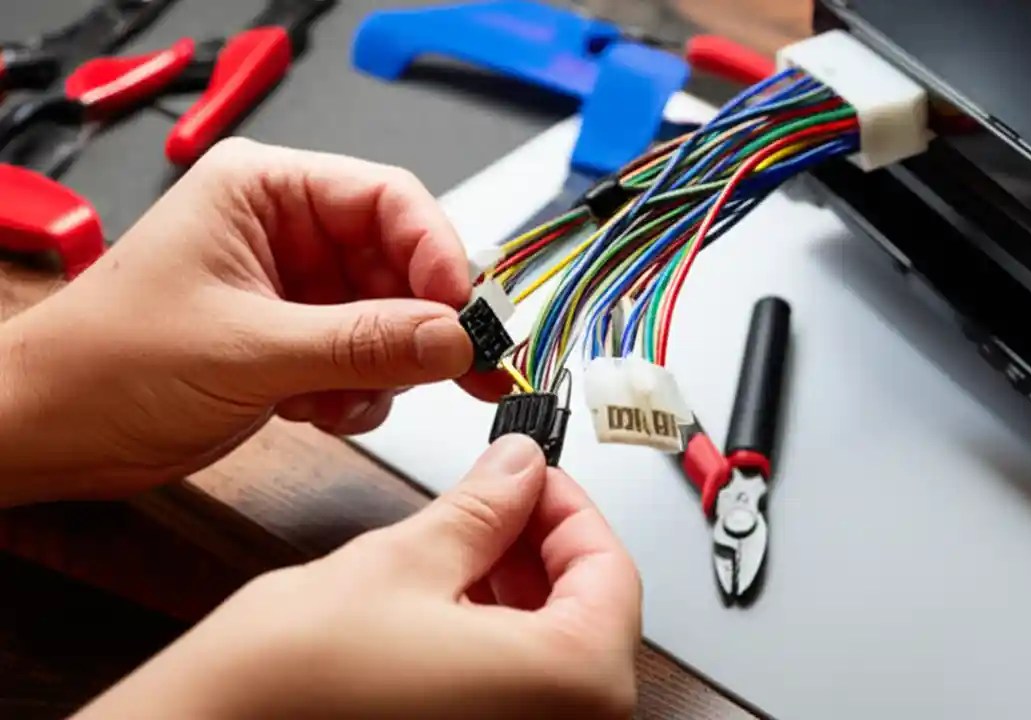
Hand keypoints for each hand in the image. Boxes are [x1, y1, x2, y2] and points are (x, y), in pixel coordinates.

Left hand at [0, 139, 510, 503]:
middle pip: (400, 261)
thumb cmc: (106, 364)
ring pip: (391, 317)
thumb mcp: (249, 350)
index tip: (465, 310)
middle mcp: (285, 231)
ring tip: (342, 397)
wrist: (49, 432)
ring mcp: (293, 288)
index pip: (387, 198)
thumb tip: (454, 337)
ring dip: (383, 368)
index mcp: (265, 190)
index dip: (437, 251)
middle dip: (421, 322)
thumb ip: (362, 343)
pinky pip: (367, 358)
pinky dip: (359, 392)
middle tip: (461, 368)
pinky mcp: (295, 339)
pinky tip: (316, 411)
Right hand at [76, 436, 642, 719]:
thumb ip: (483, 509)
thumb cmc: (286, 685)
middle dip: (544, 545)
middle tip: (498, 495)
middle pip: (591, 614)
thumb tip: (521, 468)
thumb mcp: (403, 562)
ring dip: (522, 589)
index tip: (535, 472)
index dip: (571, 508)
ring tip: (467, 540)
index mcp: (568, 684)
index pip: (613, 572)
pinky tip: (452, 600)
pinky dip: (500, 639)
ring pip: (555, 653)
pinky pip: (518, 689)